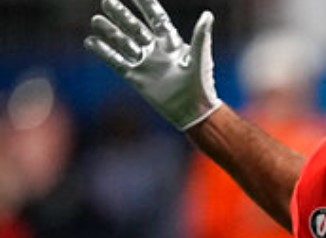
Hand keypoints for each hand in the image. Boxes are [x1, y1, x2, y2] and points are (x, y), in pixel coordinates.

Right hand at [84, 0, 220, 130]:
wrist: (193, 112)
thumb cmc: (201, 85)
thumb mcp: (200, 58)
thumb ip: (201, 37)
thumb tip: (208, 15)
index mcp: (172, 43)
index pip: (156, 19)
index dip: (145, 5)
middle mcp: (156, 51)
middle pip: (135, 28)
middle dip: (122, 15)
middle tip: (107, 1)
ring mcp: (145, 64)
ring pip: (123, 43)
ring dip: (110, 31)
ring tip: (96, 20)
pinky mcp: (136, 78)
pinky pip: (116, 62)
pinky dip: (104, 52)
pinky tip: (91, 41)